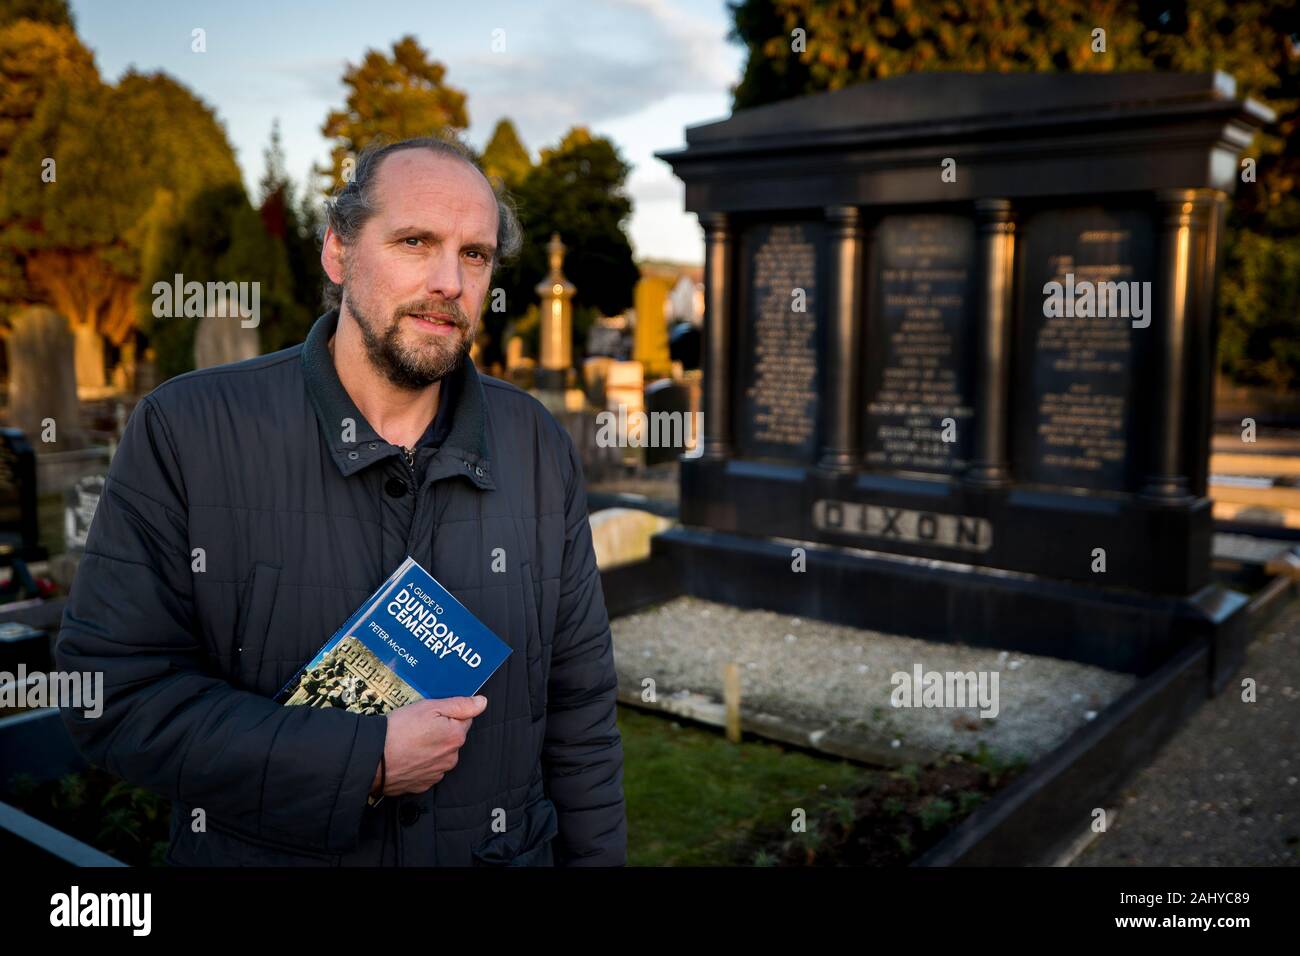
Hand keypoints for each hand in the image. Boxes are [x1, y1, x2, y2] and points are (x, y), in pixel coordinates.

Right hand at [371, 695, 486, 795]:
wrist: (372, 758)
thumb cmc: (398, 730)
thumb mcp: (430, 707)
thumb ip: (460, 705)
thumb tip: (482, 703)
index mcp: (456, 737)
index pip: (463, 720)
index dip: (446, 714)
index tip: (431, 715)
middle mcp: (451, 758)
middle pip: (451, 739)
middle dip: (439, 732)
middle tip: (417, 727)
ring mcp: (437, 773)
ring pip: (439, 755)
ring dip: (430, 748)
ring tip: (409, 742)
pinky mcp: (422, 785)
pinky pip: (426, 770)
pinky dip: (419, 763)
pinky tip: (406, 755)